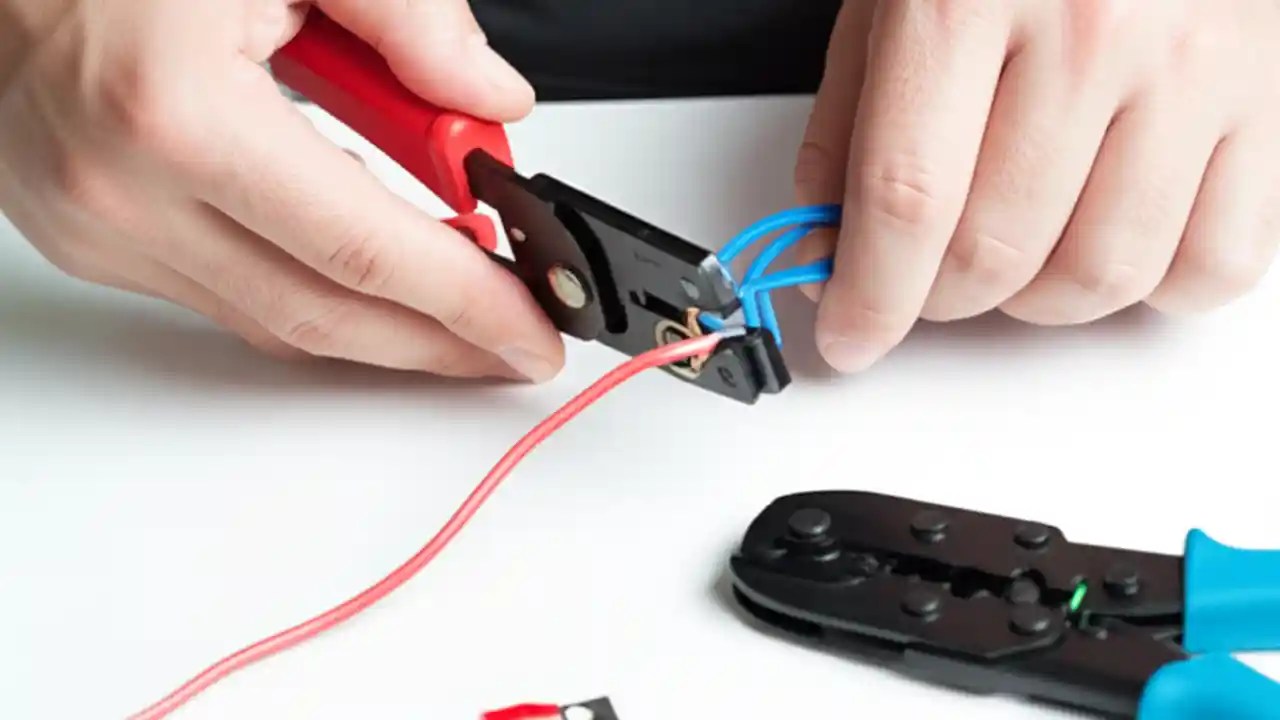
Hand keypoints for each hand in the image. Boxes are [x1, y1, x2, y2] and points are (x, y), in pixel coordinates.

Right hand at [0, 0, 563, 380]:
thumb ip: (408, 17)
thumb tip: (490, 100)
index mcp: (176, 110)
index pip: (366, 249)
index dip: (468, 302)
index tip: (534, 329)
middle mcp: (122, 190)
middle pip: (325, 315)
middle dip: (439, 343)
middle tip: (512, 344)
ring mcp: (97, 228)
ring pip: (274, 321)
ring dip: (379, 327)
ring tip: (456, 311)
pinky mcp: (88, 241)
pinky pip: (226, 299)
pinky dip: (308, 293)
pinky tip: (364, 275)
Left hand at [796, 1, 1279, 372]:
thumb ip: (852, 120)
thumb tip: (832, 242)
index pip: (906, 200)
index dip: (867, 295)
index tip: (849, 336)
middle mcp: (1094, 32)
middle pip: (994, 254)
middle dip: (935, 300)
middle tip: (921, 280)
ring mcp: (1195, 68)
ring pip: (1100, 278)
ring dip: (1034, 300)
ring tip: (1016, 248)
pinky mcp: (1271, 99)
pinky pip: (1213, 263)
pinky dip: (1152, 286)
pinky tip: (1107, 231)